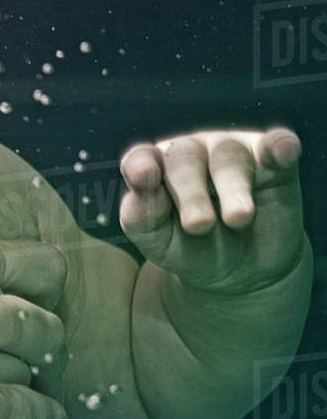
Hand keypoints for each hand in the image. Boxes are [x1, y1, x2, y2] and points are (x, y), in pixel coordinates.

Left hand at [119, 127, 304, 294]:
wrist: (246, 273)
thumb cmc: (193, 250)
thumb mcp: (161, 243)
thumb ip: (142, 218)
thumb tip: (136, 193)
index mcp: (156, 168)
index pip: (142, 159)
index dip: (141, 165)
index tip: (143, 176)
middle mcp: (190, 153)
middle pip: (184, 159)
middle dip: (190, 192)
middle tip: (198, 225)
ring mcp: (231, 153)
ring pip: (228, 157)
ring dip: (232, 188)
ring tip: (238, 219)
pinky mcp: (272, 164)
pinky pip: (274, 146)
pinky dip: (279, 146)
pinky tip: (283, 151)